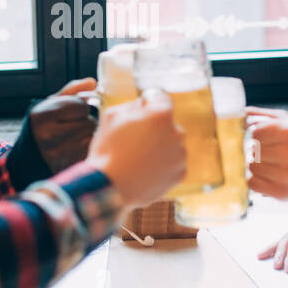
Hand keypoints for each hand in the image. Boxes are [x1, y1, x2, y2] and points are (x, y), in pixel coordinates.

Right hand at [28, 77, 97, 172]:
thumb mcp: (51, 104)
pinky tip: (77, 148)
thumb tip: (94, 83)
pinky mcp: (69, 166)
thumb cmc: (44, 125)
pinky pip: (92, 151)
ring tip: (74, 137)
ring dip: (88, 135)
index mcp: (42, 116)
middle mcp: (49, 136)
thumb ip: (73, 90)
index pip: (81, 106)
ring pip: (92, 137)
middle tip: (73, 125)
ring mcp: (59, 154)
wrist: (30, 156)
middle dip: (85, 122)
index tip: (73, 111)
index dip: (81, 107)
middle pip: (89, 123)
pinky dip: (89, 148)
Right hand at [86, 90, 185, 207]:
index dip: (148, 101)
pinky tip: (144, 170)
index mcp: (160, 115)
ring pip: (171, 144)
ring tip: (137, 158)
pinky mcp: (180, 174)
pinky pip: (172, 163)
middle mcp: (177, 133)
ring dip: (159, 147)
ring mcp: (180, 155)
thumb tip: (142, 106)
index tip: (141, 108)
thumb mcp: (110, 116)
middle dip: (153, 127)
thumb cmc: (107, 151)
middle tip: (133, 140)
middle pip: (166, 123)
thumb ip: (131, 105)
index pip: (160, 98)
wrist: (108, 189)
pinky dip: (162, 165)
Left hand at [245, 107, 287, 200]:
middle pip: (254, 150)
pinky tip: (267, 175)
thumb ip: (267, 116)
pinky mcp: (283, 193)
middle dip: (257, 149)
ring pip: (252, 166)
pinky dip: (256, 179)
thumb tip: (243, 113)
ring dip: (256, 164)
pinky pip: (253, 183)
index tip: (264, 137)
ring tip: (269, 163)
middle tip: (268, 152)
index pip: (258, 132)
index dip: (257, 134)